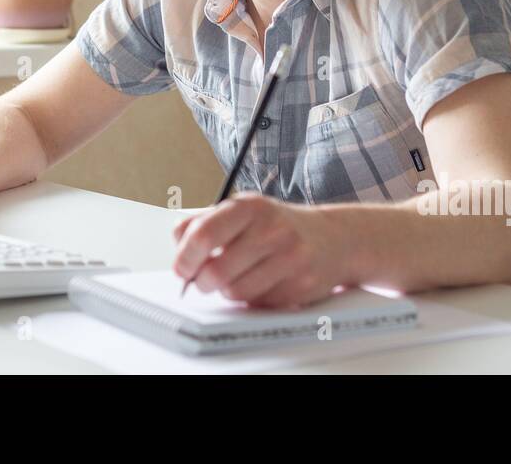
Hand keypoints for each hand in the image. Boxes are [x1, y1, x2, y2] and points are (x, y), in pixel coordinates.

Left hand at [171, 194, 351, 307]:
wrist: (332, 239)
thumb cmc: (277, 226)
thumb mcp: (242, 212)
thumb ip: (203, 222)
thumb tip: (178, 242)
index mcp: (250, 206)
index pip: (204, 234)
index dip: (185, 257)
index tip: (181, 269)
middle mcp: (271, 229)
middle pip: (216, 271)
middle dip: (202, 282)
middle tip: (203, 280)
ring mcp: (289, 257)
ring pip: (235, 291)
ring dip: (228, 290)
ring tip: (238, 276)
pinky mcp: (301, 284)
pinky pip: (258, 303)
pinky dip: (252, 298)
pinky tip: (262, 282)